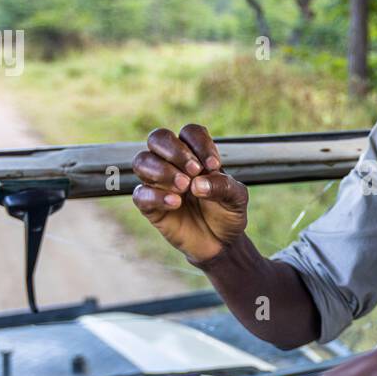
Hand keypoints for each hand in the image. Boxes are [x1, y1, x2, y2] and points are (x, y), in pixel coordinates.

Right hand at [132, 124, 248, 264]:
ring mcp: (158, 183)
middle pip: (158, 138)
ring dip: (162, 170)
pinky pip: (140, 194)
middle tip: (194, 171)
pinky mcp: (149, 205)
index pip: (189, 132)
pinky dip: (156, 196)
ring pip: (142, 161)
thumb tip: (197, 183)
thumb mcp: (236, 198)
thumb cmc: (227, 213)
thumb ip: (222, 186)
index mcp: (195, 154)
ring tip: (184, 187)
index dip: (199, 143)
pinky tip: (176, 203)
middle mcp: (172, 163)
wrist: (221, 243)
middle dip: (175, 151)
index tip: (213, 165)